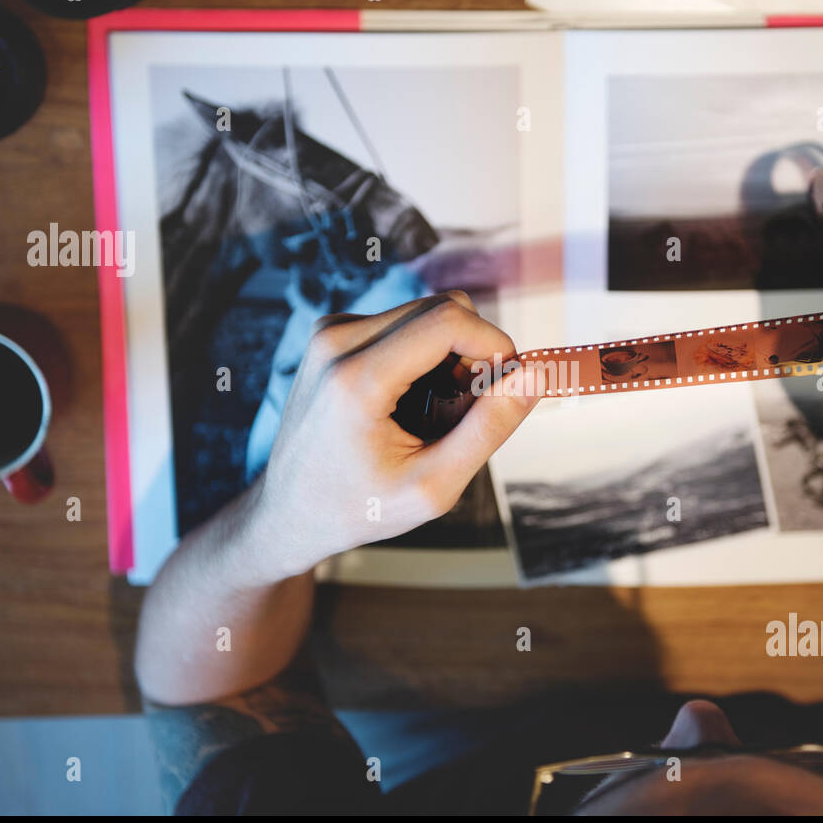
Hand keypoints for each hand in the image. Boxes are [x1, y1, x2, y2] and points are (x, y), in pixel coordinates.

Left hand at [244, 291, 542, 580]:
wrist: (288, 513)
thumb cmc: (357, 508)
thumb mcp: (433, 486)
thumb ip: (488, 429)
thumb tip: (534, 376)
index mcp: (357, 379)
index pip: (449, 319)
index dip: (494, 344)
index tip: (510, 383)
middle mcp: (336, 341)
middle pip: (443, 309)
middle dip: (474, 353)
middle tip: (470, 410)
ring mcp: (330, 333)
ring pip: (426, 314)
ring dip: (449, 357)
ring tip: (436, 415)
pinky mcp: (333, 333)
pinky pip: (404, 323)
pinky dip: (424, 357)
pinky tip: (412, 404)